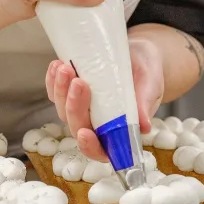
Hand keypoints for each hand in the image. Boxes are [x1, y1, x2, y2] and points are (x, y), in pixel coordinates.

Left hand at [45, 37, 163, 160]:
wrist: (139, 55)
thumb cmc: (148, 75)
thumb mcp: (151, 86)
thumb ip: (145, 104)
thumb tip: (144, 126)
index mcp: (118, 132)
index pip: (101, 149)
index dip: (90, 147)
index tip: (85, 133)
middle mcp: (97, 124)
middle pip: (78, 126)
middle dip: (74, 107)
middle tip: (79, 82)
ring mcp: (82, 108)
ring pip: (63, 110)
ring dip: (61, 91)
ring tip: (66, 68)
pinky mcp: (72, 92)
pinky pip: (56, 92)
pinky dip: (53, 81)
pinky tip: (56, 66)